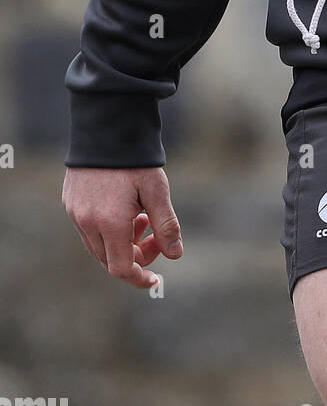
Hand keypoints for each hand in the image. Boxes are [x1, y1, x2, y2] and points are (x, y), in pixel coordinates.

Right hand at [61, 166, 182, 289]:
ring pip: (98, 245)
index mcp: (110, 222)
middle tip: (155, 236)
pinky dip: (108, 229)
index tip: (155, 280)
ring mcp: (75, 212)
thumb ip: (166, 225)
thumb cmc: (136, 159)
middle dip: (134, 256)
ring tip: (142, 218)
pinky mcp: (70, 201)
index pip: (120, 268)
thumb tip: (175, 254)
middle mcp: (87, 221)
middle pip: (109, 259)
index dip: (139, 278)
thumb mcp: (157, 191)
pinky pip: (88, 228)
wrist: (107, 125)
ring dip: (122, 242)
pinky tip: (126, 209)